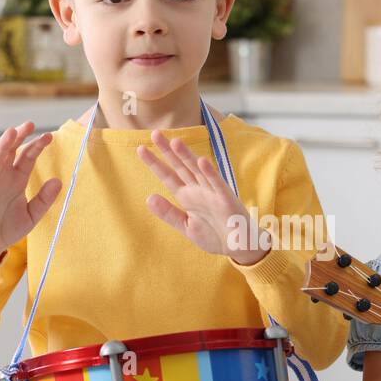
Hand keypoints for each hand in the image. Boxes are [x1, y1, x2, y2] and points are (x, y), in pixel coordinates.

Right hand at [0, 121, 61, 263]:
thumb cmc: (9, 228)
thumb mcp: (32, 215)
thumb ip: (44, 199)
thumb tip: (58, 182)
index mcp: (17, 180)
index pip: (28, 158)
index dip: (37, 146)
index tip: (49, 136)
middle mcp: (3, 177)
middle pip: (11, 152)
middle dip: (19, 137)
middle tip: (30, 124)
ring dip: (3, 145)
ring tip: (12, 132)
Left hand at [136, 129, 268, 263]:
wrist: (239, 248)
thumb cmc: (214, 235)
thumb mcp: (186, 226)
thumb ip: (168, 213)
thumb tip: (148, 198)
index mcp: (187, 196)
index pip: (168, 176)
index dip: (155, 163)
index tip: (141, 149)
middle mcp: (198, 190)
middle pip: (181, 167)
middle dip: (168, 151)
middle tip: (155, 133)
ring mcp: (212, 193)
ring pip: (198, 171)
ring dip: (188, 156)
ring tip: (176, 142)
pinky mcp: (226, 200)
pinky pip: (218, 185)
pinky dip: (210, 173)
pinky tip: (202, 162)